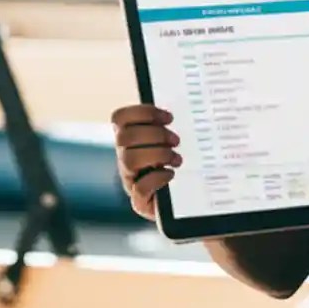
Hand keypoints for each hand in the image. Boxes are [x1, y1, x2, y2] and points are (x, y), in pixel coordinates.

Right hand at [111, 104, 181, 220]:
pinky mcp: (140, 202)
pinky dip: (157, 179)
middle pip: (124, 137)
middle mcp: (125, 158)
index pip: (120, 118)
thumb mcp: (177, 143)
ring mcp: (130, 181)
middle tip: (176, 141)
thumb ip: (172, 127)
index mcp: (131, 140)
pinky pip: (139, 189)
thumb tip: (182, 105)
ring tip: (176, 159)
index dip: (143, 112)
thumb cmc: (183, 167)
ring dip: (157, 154)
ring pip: (129, 160)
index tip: (169, 118)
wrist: (188, 202)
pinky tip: (170, 175)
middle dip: (154, 134)